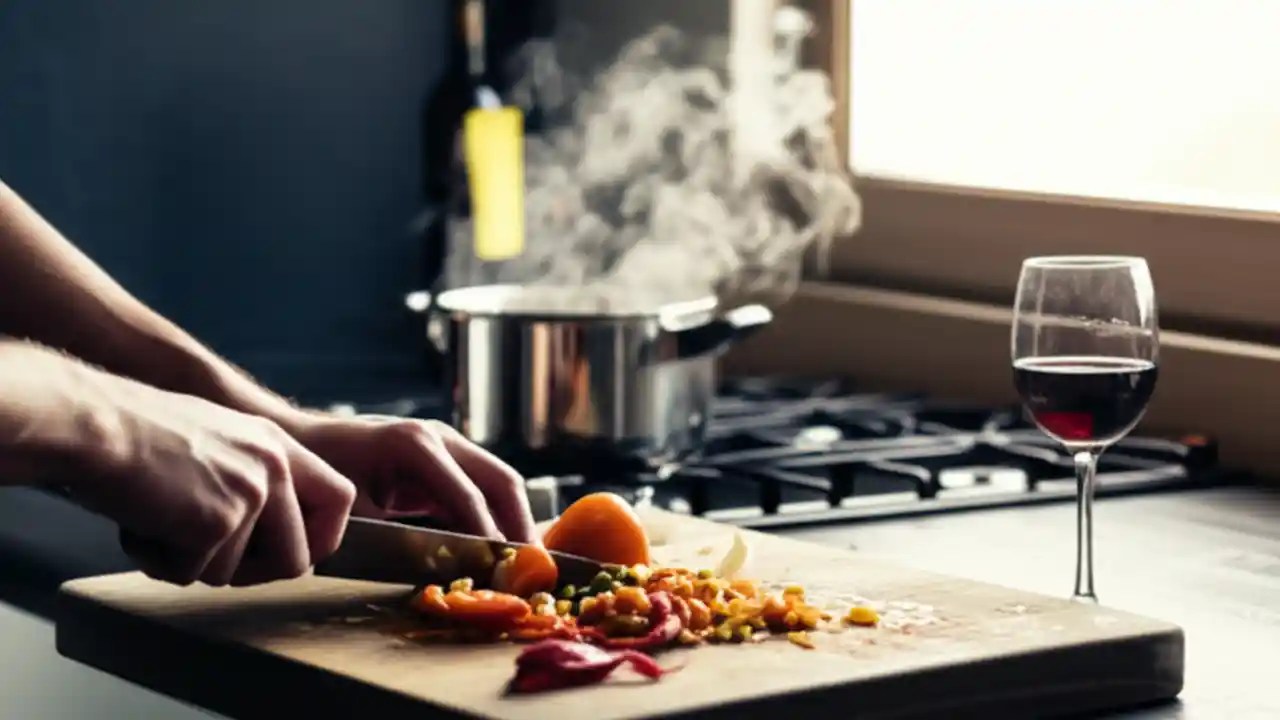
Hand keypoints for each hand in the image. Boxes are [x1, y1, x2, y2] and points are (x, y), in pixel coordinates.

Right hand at [65, 375, 356, 586]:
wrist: (96, 424)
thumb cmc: (140, 432)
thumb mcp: (222, 439)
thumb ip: (255, 479)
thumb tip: (274, 539)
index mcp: (278, 445)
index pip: (340, 499)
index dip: (320, 540)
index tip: (291, 554)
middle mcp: (273, 468)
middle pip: (296, 559)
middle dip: (250, 573)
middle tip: (205, 554)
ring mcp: (250, 495)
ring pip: (233, 575)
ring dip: (189, 561)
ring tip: (159, 518)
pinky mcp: (216, 523)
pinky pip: (191, 574)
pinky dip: (158, 560)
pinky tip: (142, 522)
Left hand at [286, 417, 534, 542]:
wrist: (302, 444)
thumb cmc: (321, 476)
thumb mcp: (355, 511)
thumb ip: (398, 535)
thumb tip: (446, 565)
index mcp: (415, 445)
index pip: (468, 494)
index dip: (489, 533)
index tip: (505, 566)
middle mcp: (439, 437)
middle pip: (500, 480)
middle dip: (519, 522)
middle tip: (532, 565)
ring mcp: (446, 444)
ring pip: (498, 482)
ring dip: (512, 519)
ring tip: (524, 560)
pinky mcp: (445, 459)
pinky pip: (482, 487)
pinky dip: (494, 515)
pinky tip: (498, 546)